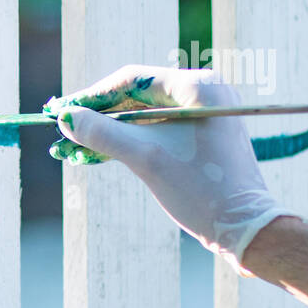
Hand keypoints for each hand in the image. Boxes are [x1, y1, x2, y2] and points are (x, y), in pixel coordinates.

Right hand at [48, 64, 294, 272]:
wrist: (245, 227)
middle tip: (62, 131)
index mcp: (198, 87)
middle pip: (135, 98)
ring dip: (107, 134)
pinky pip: (155, 132)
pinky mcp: (200, 138)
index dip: (92, 97)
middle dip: (96, 118)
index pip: (132, 80)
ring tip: (72, 150)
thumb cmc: (202, 190)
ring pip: (142, 118)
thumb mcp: (145, 159)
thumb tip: (65, 118)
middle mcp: (204, 93)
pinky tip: (96, 156)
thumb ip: (103, 134)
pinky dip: (127, 144)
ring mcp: (203, 115)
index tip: (61, 111)